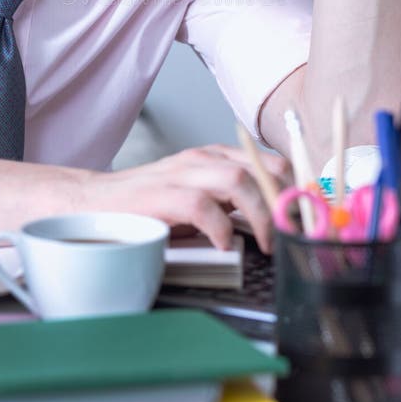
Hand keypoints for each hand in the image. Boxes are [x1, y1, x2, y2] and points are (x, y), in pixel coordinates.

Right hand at [76, 144, 288, 253]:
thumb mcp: (196, 197)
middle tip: (293, 231)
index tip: (308, 216)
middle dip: (284, 200)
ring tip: (267, 243)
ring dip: (260, 213)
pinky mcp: (161, 195)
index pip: (268, 161)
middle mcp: (200, 158)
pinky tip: (223, 245)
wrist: (92, 202)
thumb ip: (229, 201)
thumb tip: (273, 221)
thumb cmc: (146, 206)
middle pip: (260, 166)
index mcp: (213, 156)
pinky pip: (203, 207)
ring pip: (237, 180)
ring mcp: (181, 173)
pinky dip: (221, 228)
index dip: (294, 188)